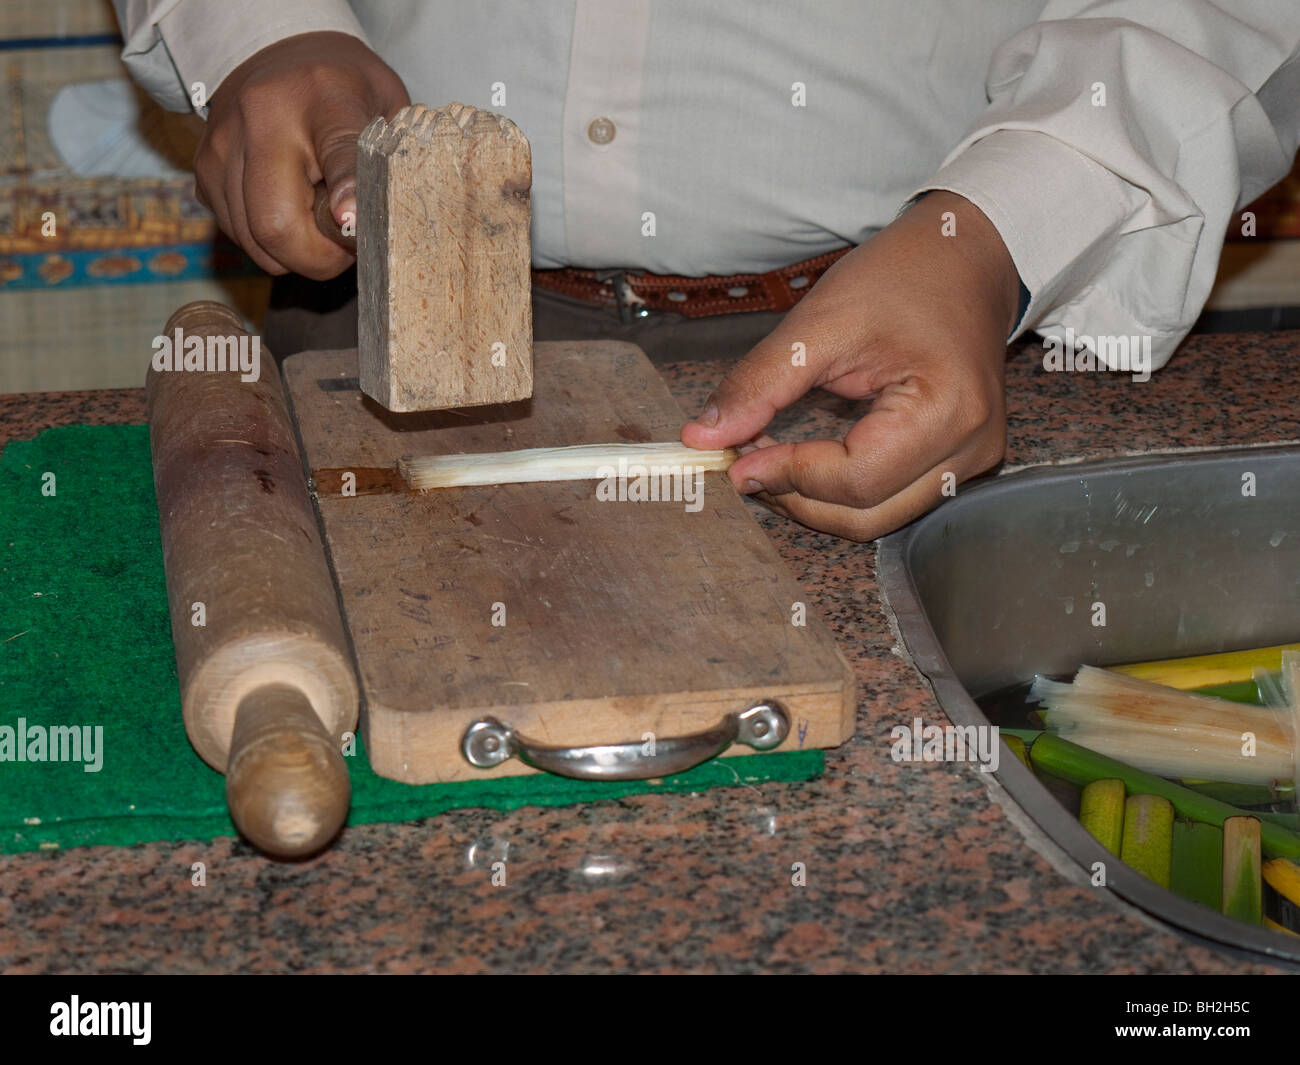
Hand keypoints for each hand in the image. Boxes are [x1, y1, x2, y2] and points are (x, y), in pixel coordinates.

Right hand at [194, 31, 408, 278]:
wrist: (279, 49)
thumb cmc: (346, 90)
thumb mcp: (385, 106)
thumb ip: (392, 162)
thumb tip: (392, 222)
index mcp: (326, 98)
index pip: (338, 156)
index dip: (346, 198)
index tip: (350, 225)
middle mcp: (264, 116)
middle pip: (276, 223)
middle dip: (316, 259)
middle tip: (342, 249)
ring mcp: (225, 143)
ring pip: (253, 239)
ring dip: (292, 253)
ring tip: (317, 223)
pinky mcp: (203, 168)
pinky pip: (236, 233)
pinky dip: (266, 241)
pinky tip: (288, 210)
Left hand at [681, 191, 1020, 540]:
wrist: (964, 258)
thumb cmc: (904, 277)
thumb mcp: (820, 321)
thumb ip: (760, 384)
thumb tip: (702, 437)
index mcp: (947, 410)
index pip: (854, 479)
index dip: (787, 474)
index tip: (734, 459)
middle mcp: (970, 449)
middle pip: (866, 515)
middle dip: (795, 497)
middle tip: (743, 461)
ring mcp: (969, 462)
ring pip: (876, 519)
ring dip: (813, 502)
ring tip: (769, 459)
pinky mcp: (956, 465)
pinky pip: (889, 501)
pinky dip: (838, 492)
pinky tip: (804, 461)